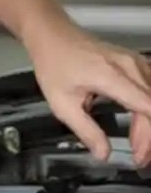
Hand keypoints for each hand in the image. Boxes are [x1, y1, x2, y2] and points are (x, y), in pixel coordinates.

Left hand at [26, 21, 150, 165]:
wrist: (50, 35)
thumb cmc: (53, 64)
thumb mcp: (61, 103)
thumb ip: (85, 130)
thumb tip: (103, 153)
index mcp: (111, 76)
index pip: (147, 107)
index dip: (147, 136)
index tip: (139, 155)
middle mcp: (129, 66)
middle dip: (149, 137)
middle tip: (138, 157)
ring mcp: (135, 62)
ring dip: (150, 124)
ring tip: (138, 145)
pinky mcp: (136, 62)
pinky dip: (149, 109)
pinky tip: (140, 125)